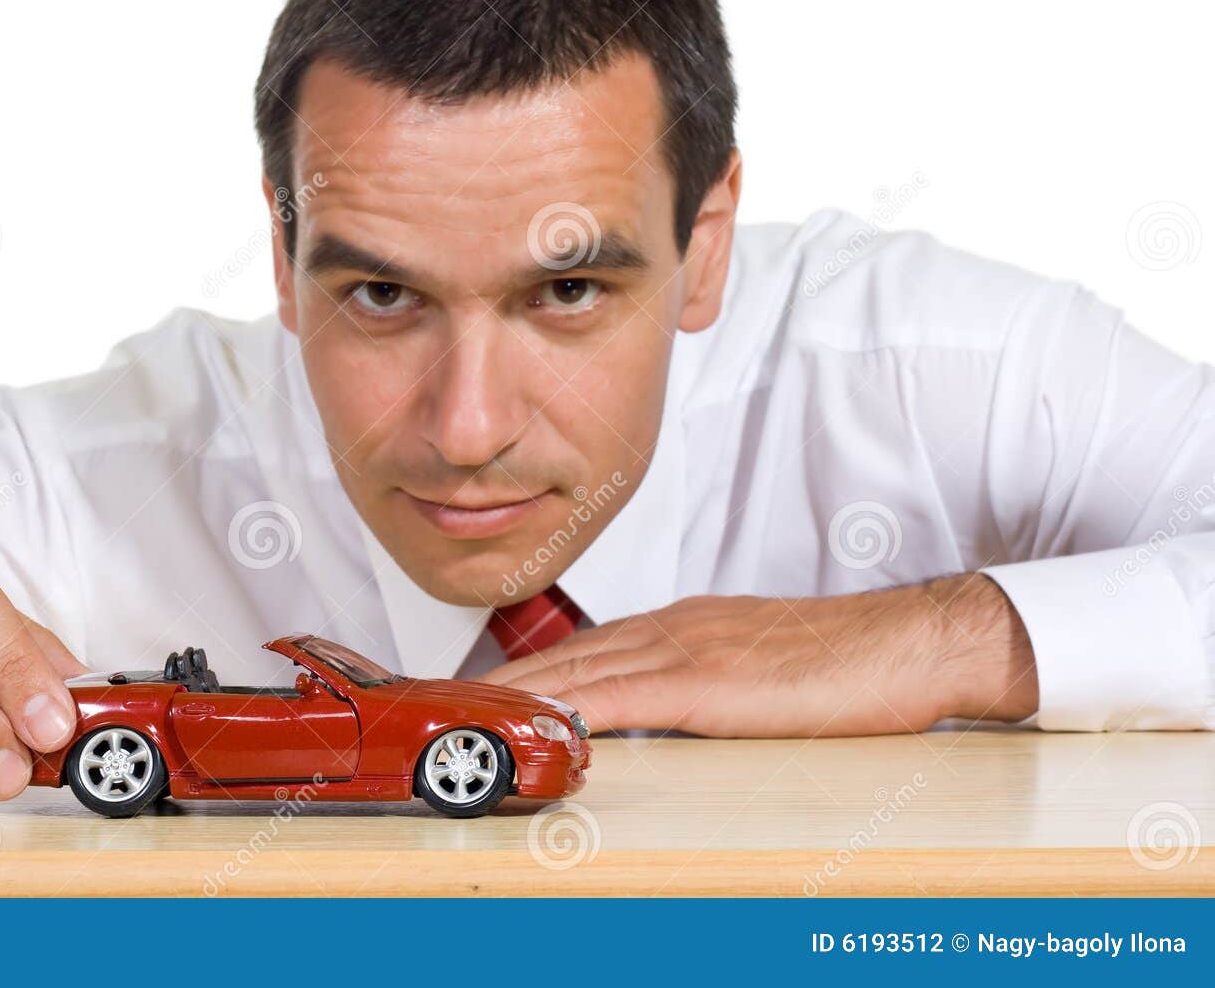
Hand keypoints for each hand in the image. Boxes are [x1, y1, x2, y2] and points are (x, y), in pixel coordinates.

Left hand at [478, 573, 1037, 735]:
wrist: (905, 644)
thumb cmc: (841, 661)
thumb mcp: (751, 668)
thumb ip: (696, 684)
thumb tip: (653, 716)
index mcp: (679, 626)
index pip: (580, 649)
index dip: (522, 672)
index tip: (477, 692)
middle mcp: (670, 628)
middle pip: (562, 656)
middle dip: (498, 682)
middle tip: (441, 705)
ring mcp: (686, 650)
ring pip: (577, 670)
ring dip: (515, 694)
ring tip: (462, 714)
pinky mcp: (707, 682)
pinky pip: (620, 697)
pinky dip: (570, 708)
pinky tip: (535, 722)